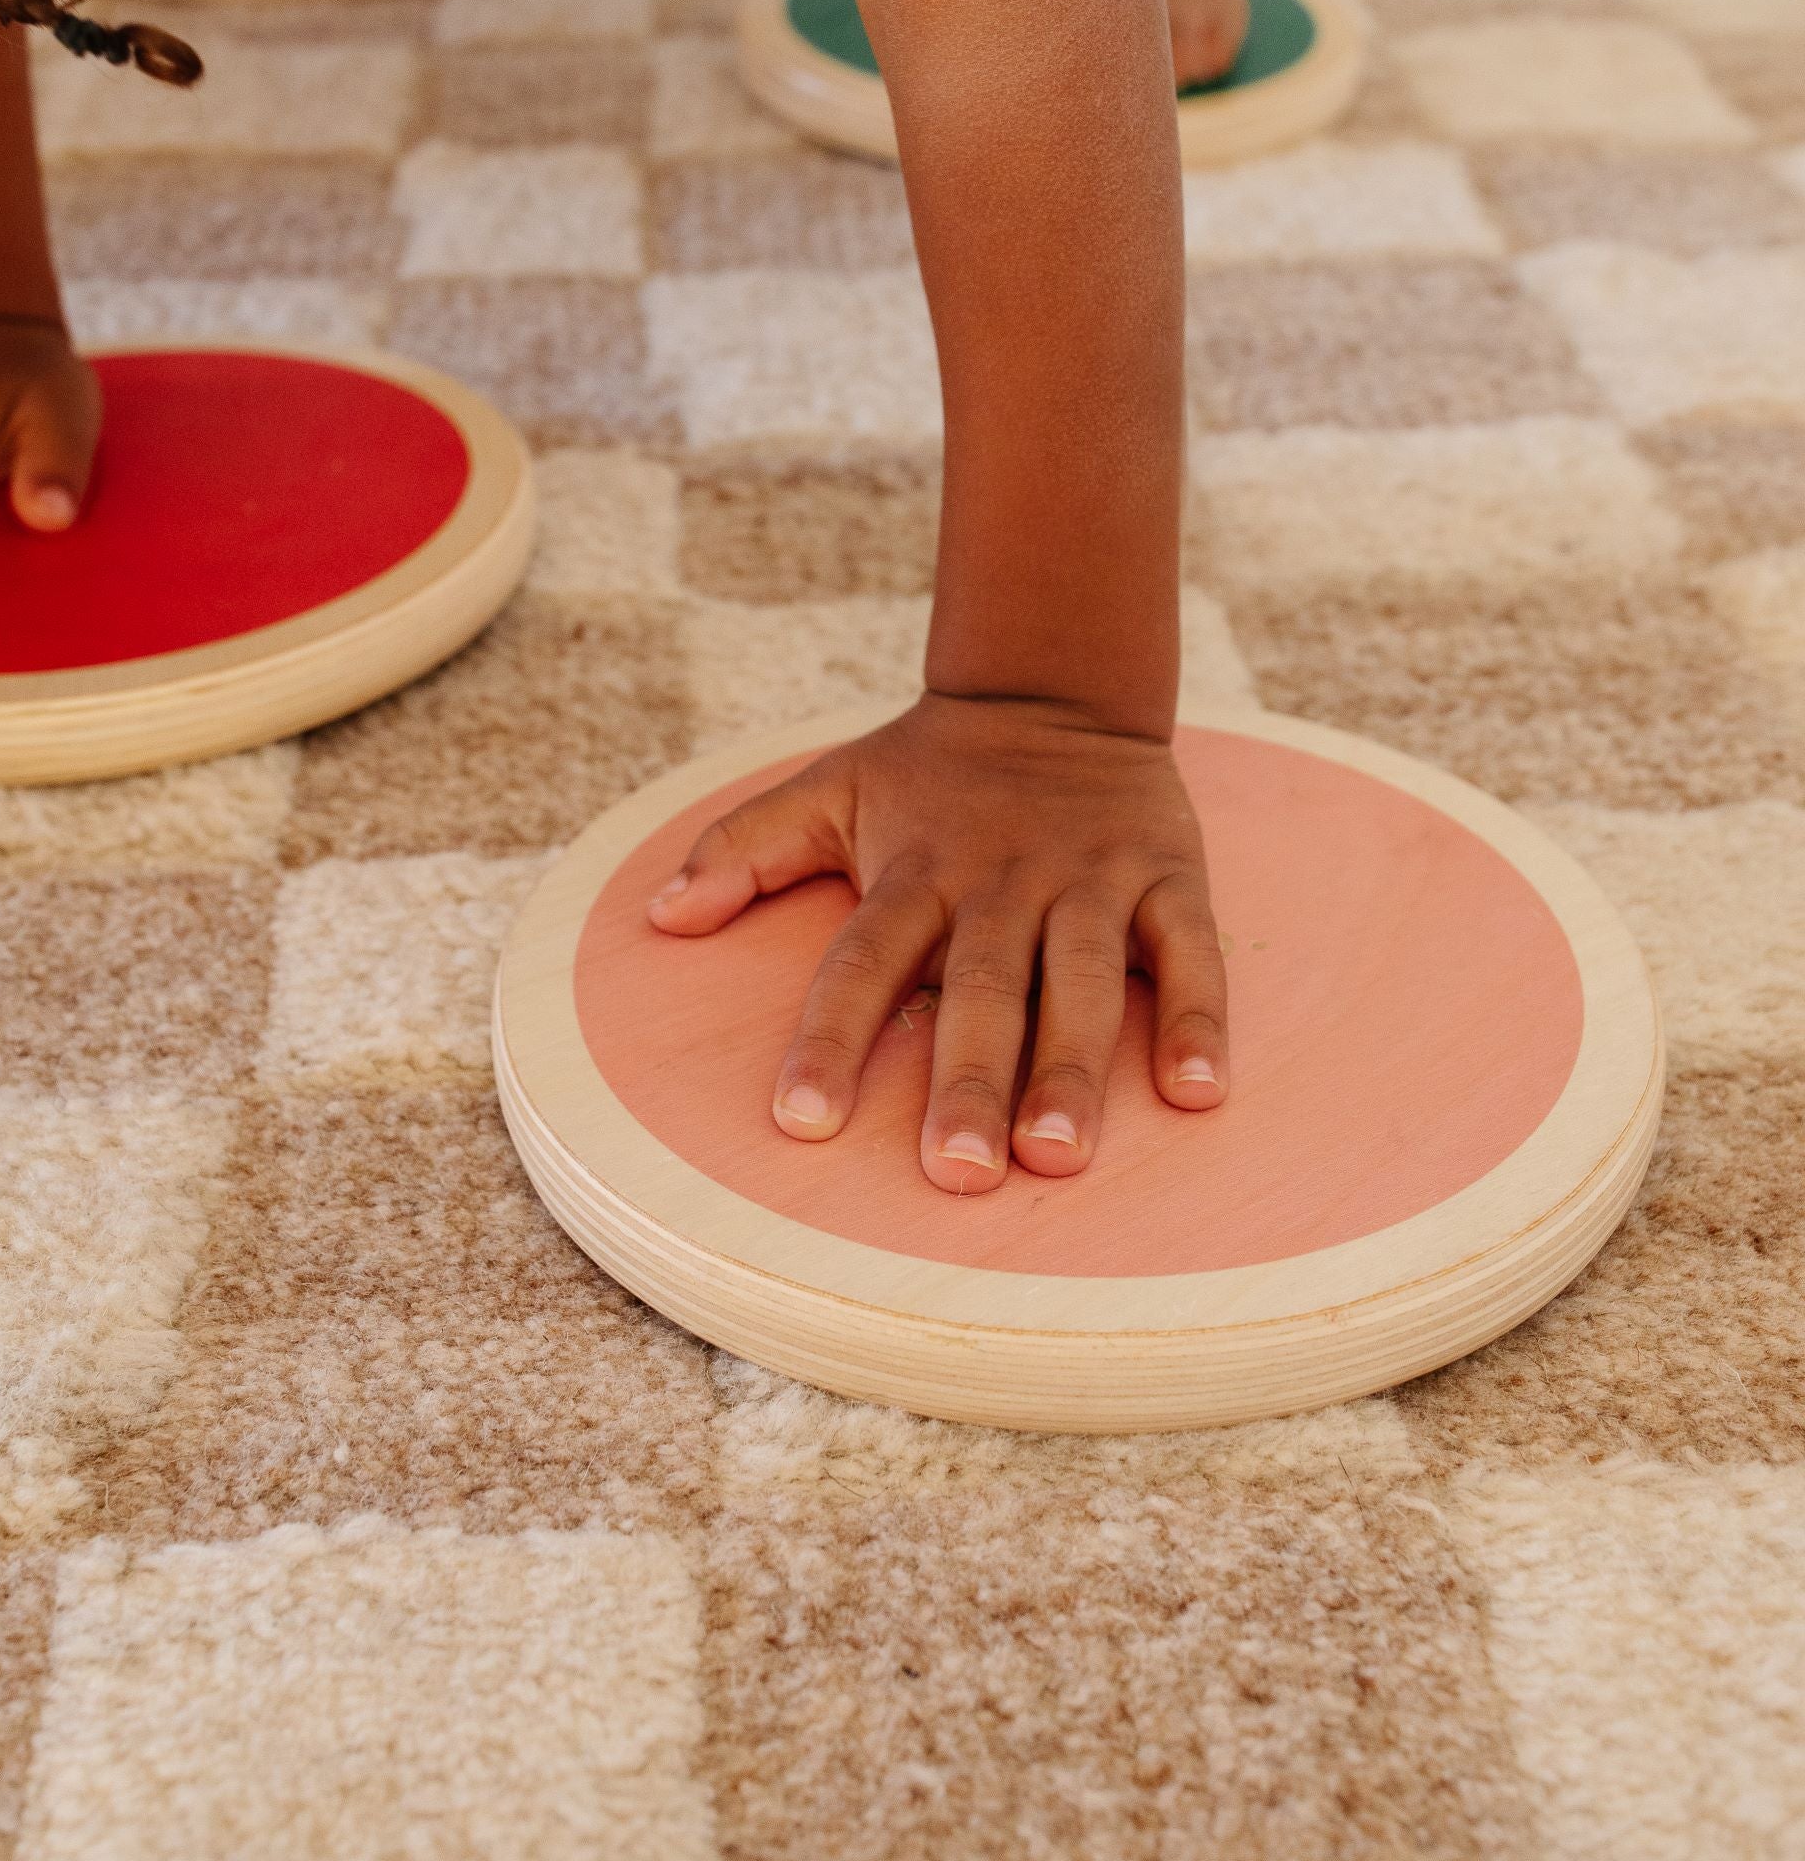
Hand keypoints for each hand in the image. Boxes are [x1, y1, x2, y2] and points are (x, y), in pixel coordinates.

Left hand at [649, 692, 1227, 1194]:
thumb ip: (745, 848)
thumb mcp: (829, 788)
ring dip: (1073, 1068)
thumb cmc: (929, 769)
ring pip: (1084, 981)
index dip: (832, 1037)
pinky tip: (1198, 1094)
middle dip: (967, 1079)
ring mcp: (1091, 880)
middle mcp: (1004, 879)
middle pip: (983, 986)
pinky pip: (1192, 953)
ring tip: (1058, 1153)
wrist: (1054, 686)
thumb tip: (660, 915)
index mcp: (917, 868)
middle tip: (956, 1174)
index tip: (801, 1121)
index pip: (864, 959)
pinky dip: (1200, 1019)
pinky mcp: (1168, 877)